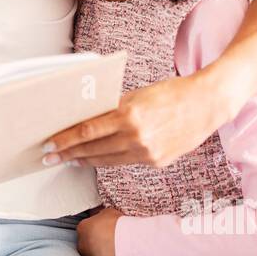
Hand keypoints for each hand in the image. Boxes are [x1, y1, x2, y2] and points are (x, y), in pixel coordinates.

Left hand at [42, 71, 230, 169]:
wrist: (207, 104)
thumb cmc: (171, 93)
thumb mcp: (137, 95)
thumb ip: (113, 109)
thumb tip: (86, 120)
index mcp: (129, 115)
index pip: (87, 131)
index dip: (65, 140)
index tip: (49, 145)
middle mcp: (137, 137)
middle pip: (93, 150)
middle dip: (68, 154)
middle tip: (49, 158)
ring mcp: (148, 153)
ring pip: (107, 160)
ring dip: (84, 160)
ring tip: (69, 160)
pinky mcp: (157, 162)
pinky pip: (126, 162)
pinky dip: (109, 161)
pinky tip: (96, 159)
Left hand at [76, 207, 121, 255]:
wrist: (125, 246)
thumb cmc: (116, 227)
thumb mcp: (108, 212)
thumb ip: (101, 214)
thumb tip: (102, 216)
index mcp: (82, 229)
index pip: (87, 227)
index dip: (98, 227)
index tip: (107, 227)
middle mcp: (82, 245)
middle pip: (90, 242)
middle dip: (99, 241)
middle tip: (112, 238)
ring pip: (97, 255)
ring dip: (105, 252)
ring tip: (118, 248)